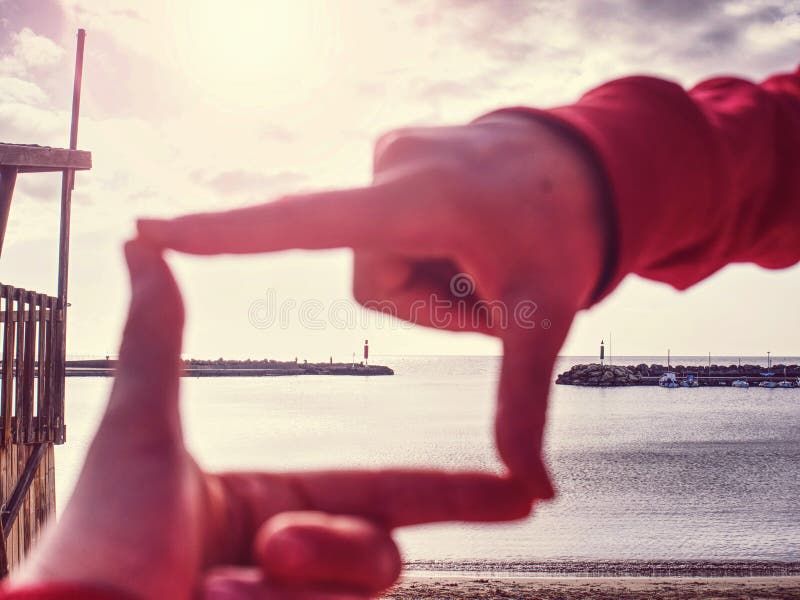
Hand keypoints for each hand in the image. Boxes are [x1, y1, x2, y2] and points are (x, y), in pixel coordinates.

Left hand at [10, 241, 530, 598]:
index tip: (518, 494)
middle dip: (334, 547)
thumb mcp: (142, 430)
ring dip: (299, 583)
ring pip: (358, 587)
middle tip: (270, 549)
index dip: (455, 494)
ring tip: (224, 585)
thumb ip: (158, 337)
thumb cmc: (100, 540)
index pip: (382, 491)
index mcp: (267, 504)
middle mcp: (287, 558)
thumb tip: (143, 244)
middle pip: (376, 549)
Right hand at [137, 114, 605, 494]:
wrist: (584, 165)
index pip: (306, 225)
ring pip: (378, 257)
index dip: (225, 237)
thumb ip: (524, 407)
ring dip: (427, 275)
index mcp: (420, 201)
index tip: (151, 234)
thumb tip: (536, 494)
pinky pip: (384, 225)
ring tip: (478, 254)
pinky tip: (467, 232)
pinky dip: (423, 246)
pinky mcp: (391, 153)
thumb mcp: (546, 321)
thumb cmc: (565, 234)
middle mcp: (391, 168)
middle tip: (487, 282)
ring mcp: (389, 154)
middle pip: (374, 282)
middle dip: (427, 301)